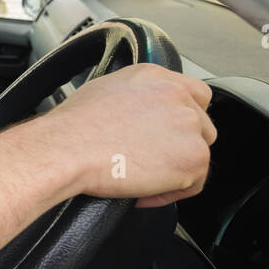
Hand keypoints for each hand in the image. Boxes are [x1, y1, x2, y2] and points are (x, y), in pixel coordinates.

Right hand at [0, 62, 215, 259]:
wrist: (67, 148)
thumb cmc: (71, 126)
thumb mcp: (103, 92)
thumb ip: (134, 97)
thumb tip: (136, 116)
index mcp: (156, 76)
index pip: (195, 93)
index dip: (183, 118)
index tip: (167, 135)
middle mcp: (179, 95)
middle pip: (201, 125)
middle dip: (180, 146)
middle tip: (151, 162)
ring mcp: (190, 125)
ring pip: (198, 155)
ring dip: (175, 170)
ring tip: (141, 180)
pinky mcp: (194, 156)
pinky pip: (193, 183)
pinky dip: (170, 192)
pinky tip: (141, 192)